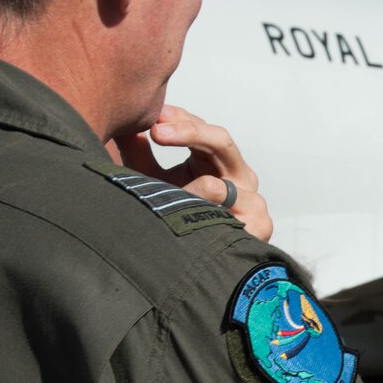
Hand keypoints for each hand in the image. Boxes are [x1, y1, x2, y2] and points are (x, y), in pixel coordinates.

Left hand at [111, 105, 272, 240]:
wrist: (207, 266)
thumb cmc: (181, 218)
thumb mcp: (156, 181)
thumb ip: (141, 156)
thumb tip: (122, 128)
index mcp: (217, 160)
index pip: (202, 128)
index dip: (180, 119)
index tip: (153, 116)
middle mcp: (239, 174)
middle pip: (221, 140)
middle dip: (189, 132)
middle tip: (158, 131)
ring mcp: (253, 198)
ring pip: (224, 181)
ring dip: (195, 182)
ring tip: (172, 184)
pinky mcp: (260, 224)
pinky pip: (232, 215)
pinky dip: (210, 213)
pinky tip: (194, 213)